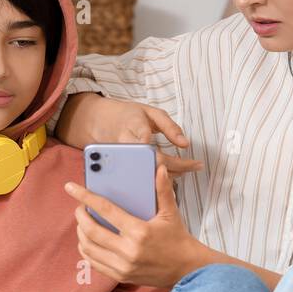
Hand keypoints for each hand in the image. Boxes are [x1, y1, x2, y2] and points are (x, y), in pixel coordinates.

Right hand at [55, 93, 202, 177]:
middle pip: (152, 166)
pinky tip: (164, 176)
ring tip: (181, 172)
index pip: (159, 151)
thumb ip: (169, 126)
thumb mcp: (151, 112)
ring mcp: (120, 159)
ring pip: (146, 175)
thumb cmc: (128, 115)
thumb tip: (185, 144)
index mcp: (134, 129)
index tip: (196, 164)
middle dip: (175, 171)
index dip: (177, 163)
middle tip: (191, 168)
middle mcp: (126, 146)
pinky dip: (154, 179)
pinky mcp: (117, 167)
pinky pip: (139, 177)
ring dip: (165, 177)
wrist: (96, 120)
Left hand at [64, 162, 209, 288]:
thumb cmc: (178, 239)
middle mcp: (128, 250)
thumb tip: (160, 167)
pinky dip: (85, 250)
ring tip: (82, 222)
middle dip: (80, 216)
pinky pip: (94, 262)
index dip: (85, 197)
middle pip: (91, 230)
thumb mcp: (171, 213)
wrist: (187, 269)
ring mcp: (123, 265)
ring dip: (80, 233)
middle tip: (79, 207)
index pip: (105, 210)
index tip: (71, 188)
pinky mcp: (121, 276)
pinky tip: (87, 240)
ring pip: (88, 248)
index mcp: (139, 231)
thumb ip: (163, 190)